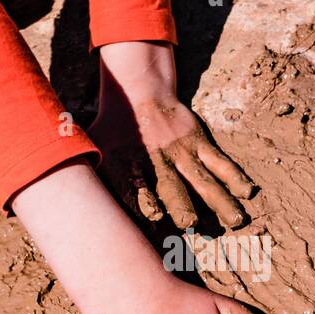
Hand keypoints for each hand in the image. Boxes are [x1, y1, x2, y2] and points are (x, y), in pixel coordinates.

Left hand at [91, 41, 252, 228]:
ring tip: (235, 222)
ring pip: (203, 179)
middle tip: (191, 225)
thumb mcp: (93, 148)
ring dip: (219, 201)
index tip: (152, 223)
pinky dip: (233, 176)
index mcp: (130, 165)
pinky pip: (219, 161)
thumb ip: (89, 175)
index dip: (143, 205)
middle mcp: (158, 160)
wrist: (138, 89)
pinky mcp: (198, 142)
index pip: (136, 190)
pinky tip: (248, 192)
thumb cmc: (112, 129)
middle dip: (182, 205)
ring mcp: (182, 152)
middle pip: (173, 186)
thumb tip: (67, 202)